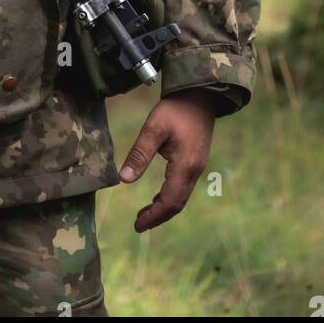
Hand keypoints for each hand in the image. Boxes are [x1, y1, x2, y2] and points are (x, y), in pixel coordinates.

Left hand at [118, 89, 215, 232]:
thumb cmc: (175, 110)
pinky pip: (183, 187)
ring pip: (181, 197)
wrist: (199, 96)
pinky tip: (158, 196)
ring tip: (144, 214)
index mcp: (185, 166)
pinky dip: (169, 197)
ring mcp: (197, 167)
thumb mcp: (153, 128)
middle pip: (177, 204)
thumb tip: (124, 179)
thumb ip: (140, 153)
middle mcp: (194, 171)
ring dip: (163, 208)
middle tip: (138, 225)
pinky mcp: (195, 161)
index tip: (137, 226)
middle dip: (158, 216)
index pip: (169, 201)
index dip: (153, 216)